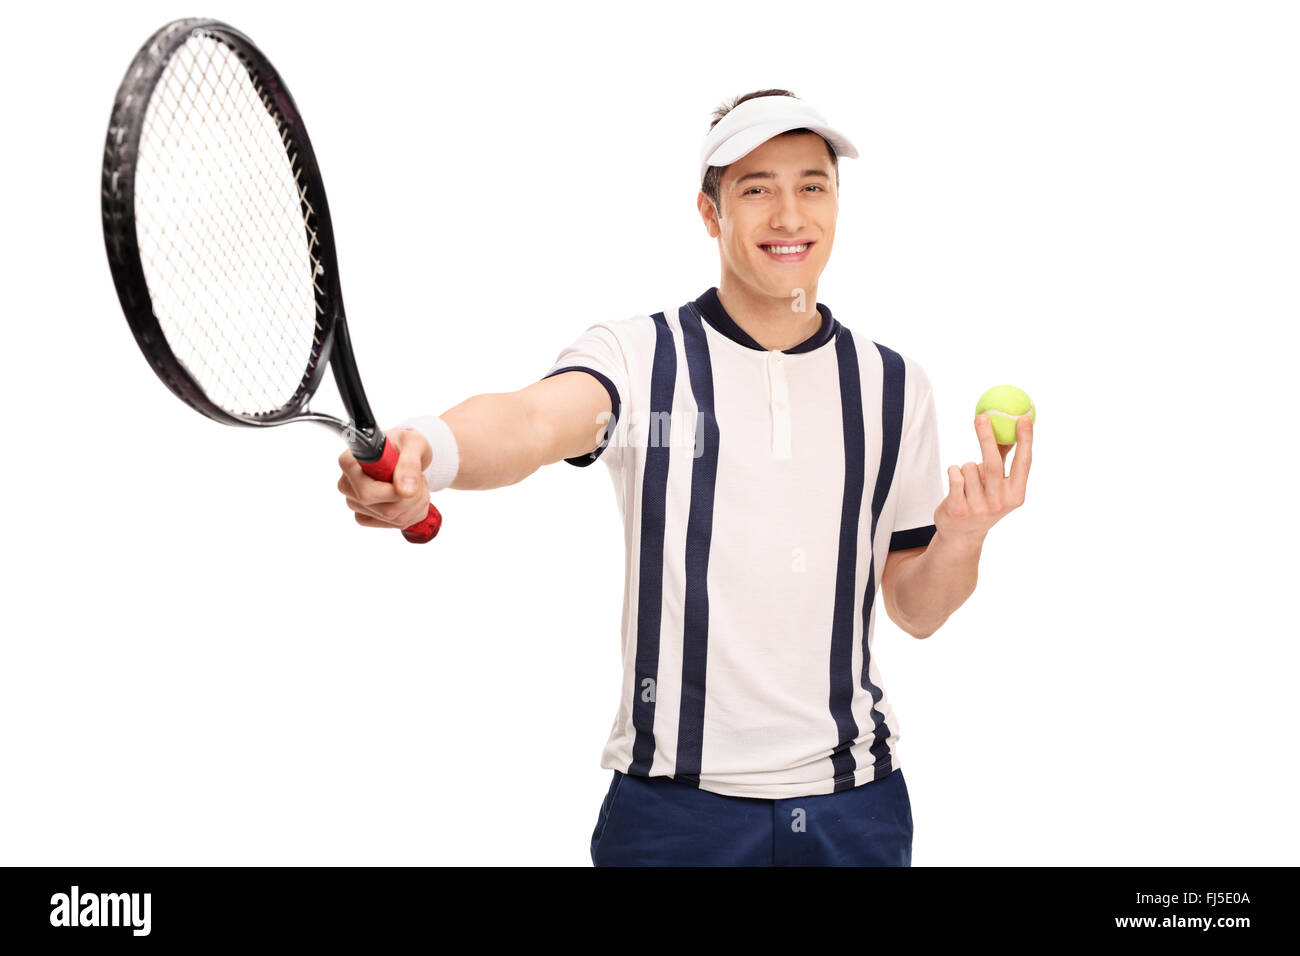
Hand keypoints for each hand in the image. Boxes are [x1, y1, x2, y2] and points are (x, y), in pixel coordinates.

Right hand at [337, 428, 432, 529]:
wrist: (406, 455)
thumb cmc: (404, 445)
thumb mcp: (413, 444)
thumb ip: (409, 464)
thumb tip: (406, 490)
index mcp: (350, 463)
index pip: (367, 491)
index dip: (394, 491)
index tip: (409, 482)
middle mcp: (348, 485)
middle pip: (384, 508)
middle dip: (412, 497)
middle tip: (420, 480)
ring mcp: (355, 503)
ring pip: (393, 517)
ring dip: (416, 503)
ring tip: (416, 485)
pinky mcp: (366, 516)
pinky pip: (394, 524)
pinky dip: (413, 513)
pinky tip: (411, 498)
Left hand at [933, 412, 1032, 545]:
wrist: (962, 535)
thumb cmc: (983, 500)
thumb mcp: (999, 484)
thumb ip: (1006, 457)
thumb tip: (1013, 425)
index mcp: (1016, 495)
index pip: (1024, 463)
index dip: (1026, 440)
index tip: (1024, 418)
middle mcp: (1000, 502)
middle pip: (992, 463)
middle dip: (986, 438)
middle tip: (982, 417)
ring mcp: (978, 507)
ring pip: (969, 467)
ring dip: (966, 466)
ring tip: (967, 481)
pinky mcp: (958, 509)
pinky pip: (954, 474)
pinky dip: (954, 471)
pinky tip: (956, 483)